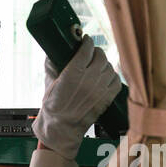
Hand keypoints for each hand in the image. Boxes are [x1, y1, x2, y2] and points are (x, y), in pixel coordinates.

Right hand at [31, 37, 121, 158]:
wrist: (62, 126)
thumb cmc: (53, 106)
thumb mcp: (49, 81)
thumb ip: (52, 63)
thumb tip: (53, 50)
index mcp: (73, 72)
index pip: (87, 48)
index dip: (87, 42)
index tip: (86, 40)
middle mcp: (89, 79)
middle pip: (100, 55)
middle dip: (95, 52)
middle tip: (91, 53)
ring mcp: (100, 89)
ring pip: (109, 67)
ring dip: (103, 64)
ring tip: (97, 66)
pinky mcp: (107, 98)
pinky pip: (116, 80)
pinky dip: (111, 76)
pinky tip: (105, 77)